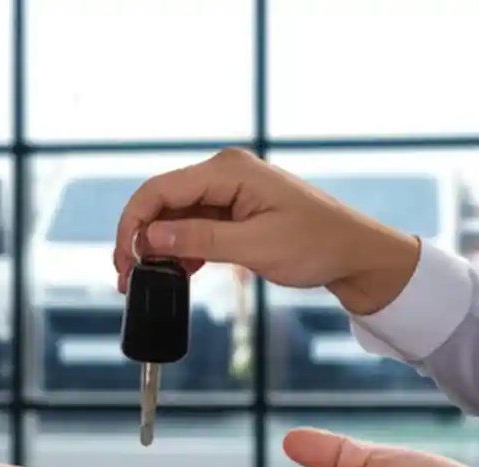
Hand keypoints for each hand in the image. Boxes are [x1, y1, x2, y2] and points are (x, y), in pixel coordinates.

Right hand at [113, 147, 420, 314]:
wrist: (355, 254)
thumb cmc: (317, 245)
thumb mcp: (256, 247)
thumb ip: (200, 240)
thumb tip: (150, 238)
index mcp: (228, 171)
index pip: (159, 190)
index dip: (133, 224)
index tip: (124, 260)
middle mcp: (224, 173)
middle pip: (161, 201)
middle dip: (140, 238)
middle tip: (126, 278)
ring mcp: (228, 191)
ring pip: (174, 217)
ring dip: (157, 248)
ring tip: (143, 283)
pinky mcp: (233, 210)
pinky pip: (193, 226)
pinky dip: (180, 250)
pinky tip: (173, 275)